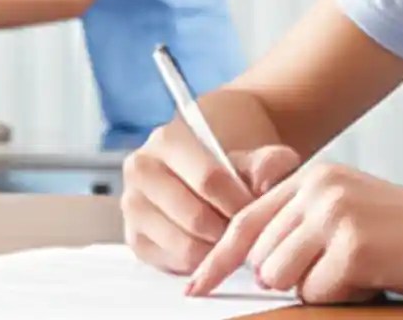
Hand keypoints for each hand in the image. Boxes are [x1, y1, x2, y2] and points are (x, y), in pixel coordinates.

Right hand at [121, 121, 302, 274]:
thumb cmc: (233, 168)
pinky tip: (212, 246)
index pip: (209, 179)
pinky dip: (200, 263)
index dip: (240, 203)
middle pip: (195, 217)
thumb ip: (270, 163)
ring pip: (184, 245)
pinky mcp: (135, 239)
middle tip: (247, 232)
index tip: (258, 213)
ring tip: (231, 239)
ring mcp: (132, 205)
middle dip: (228, 231)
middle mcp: (141, 169)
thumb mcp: (257, 157)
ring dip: (216, 250)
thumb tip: (262, 185)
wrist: (205, 177)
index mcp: (167, 139)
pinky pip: (175, 263)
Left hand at [186, 163, 402, 304]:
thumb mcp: (353, 214)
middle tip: (351, 269)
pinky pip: (318, 294)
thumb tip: (257, 267)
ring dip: (320, 289)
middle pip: (262, 259)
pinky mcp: (353, 245)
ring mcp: (334, 213)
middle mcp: (318, 187)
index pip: (246, 220)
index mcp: (315, 176)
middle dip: (296, 280)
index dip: (218, 258)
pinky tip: (380, 275)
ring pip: (283, 278)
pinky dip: (346, 297)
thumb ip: (304, 228)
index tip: (195, 287)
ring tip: (366, 269)